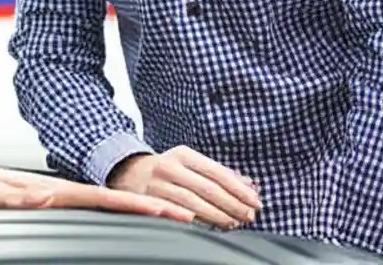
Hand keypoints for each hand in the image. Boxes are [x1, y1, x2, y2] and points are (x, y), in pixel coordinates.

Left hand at [0, 166, 194, 222]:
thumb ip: (21, 200)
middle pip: (118, 200)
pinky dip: (121, 208)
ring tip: (172, 214)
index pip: (107, 199)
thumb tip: (45, 197)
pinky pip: (97, 207)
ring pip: (111, 203)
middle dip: (154, 206)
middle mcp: (65, 192)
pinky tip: (132, 214)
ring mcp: (63, 196)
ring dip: (142, 207)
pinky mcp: (57, 202)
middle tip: (188, 215)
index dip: (138, 206)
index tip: (168, 211)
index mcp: (59, 192)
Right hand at [107, 147, 260, 228]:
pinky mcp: (148, 201)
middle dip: (232, 204)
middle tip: (249, 216)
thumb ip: (220, 174)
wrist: (127, 172)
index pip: (216, 172)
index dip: (238, 188)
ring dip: (217, 215)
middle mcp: (168, 167)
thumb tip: (250, 185)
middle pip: (206, 188)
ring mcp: (156, 185)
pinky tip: (210, 226)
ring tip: (234, 223)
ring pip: (192, 203)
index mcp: (183, 155)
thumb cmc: (168, 170)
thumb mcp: (191, 165)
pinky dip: (196, 221)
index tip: (255, 201)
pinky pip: (176, 214)